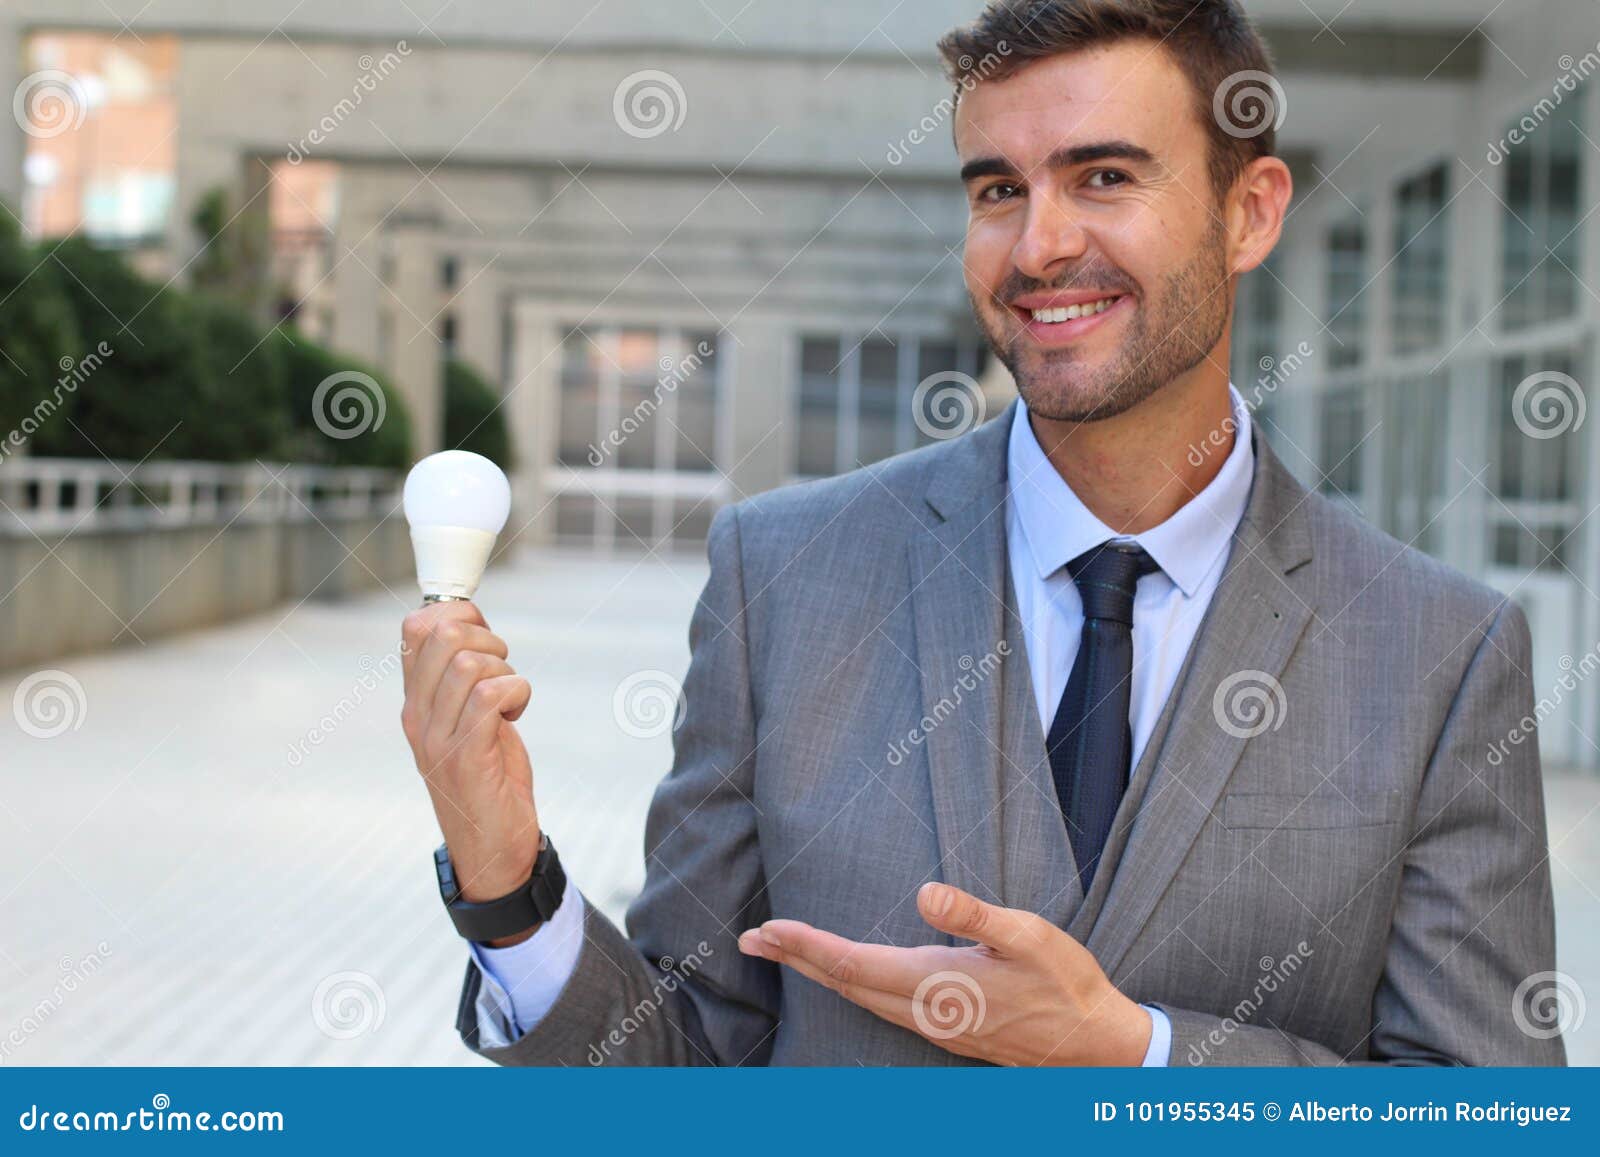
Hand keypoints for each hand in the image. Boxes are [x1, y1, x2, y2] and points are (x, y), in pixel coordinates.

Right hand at [401, 601, 540, 942]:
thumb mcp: (469, 723)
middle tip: (503, 669)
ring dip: (504, 669)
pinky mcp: (465, 757)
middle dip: (486, 635)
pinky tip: (516, 715)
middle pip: (439, 635)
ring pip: (466, 662)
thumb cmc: (489, 781)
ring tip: (511, 698)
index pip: (415, 628)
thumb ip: (465, 681)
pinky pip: (487, 697)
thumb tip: (477, 628)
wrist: (492, 851)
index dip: (458, 613)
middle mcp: (418, 716)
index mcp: (416, 702)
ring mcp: (437, 737)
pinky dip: (514, 693)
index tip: (486, 636)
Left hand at [737, 882, 1151, 1065]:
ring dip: (817, 972)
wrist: (1095, 1046)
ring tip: (784, 951)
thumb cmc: (1065, 984)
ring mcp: (933, 1026)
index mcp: (936, 984)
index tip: (768, 929)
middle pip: (844, 982)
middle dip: (795, 959)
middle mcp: (925, 1010)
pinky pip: (880, 1006)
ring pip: (859, 997)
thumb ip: (973, 915)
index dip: (806, 945)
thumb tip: (924, 894)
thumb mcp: (1028, 935)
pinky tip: (845, 976)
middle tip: (750, 938)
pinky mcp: (945, 1030)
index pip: (852, 963)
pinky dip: (849, 985)